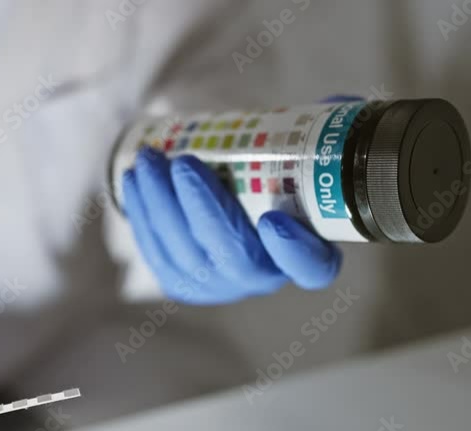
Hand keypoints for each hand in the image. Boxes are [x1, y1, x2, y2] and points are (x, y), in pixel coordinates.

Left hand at [122, 148, 341, 304]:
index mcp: (307, 253)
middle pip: (234, 258)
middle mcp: (263, 277)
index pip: (312, 268)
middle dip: (203, 210)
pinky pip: (158, 254)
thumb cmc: (274, 168)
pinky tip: (134, 181)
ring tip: (150, 159)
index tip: (274, 219)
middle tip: (183, 163)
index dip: (295, 253)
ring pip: (186, 255)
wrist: (231, 191)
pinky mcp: (181, 280)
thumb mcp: (306, 147)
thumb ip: (326, 130)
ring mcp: (219, 284)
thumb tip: (336, 107)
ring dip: (161, 205)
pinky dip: (143, 215)